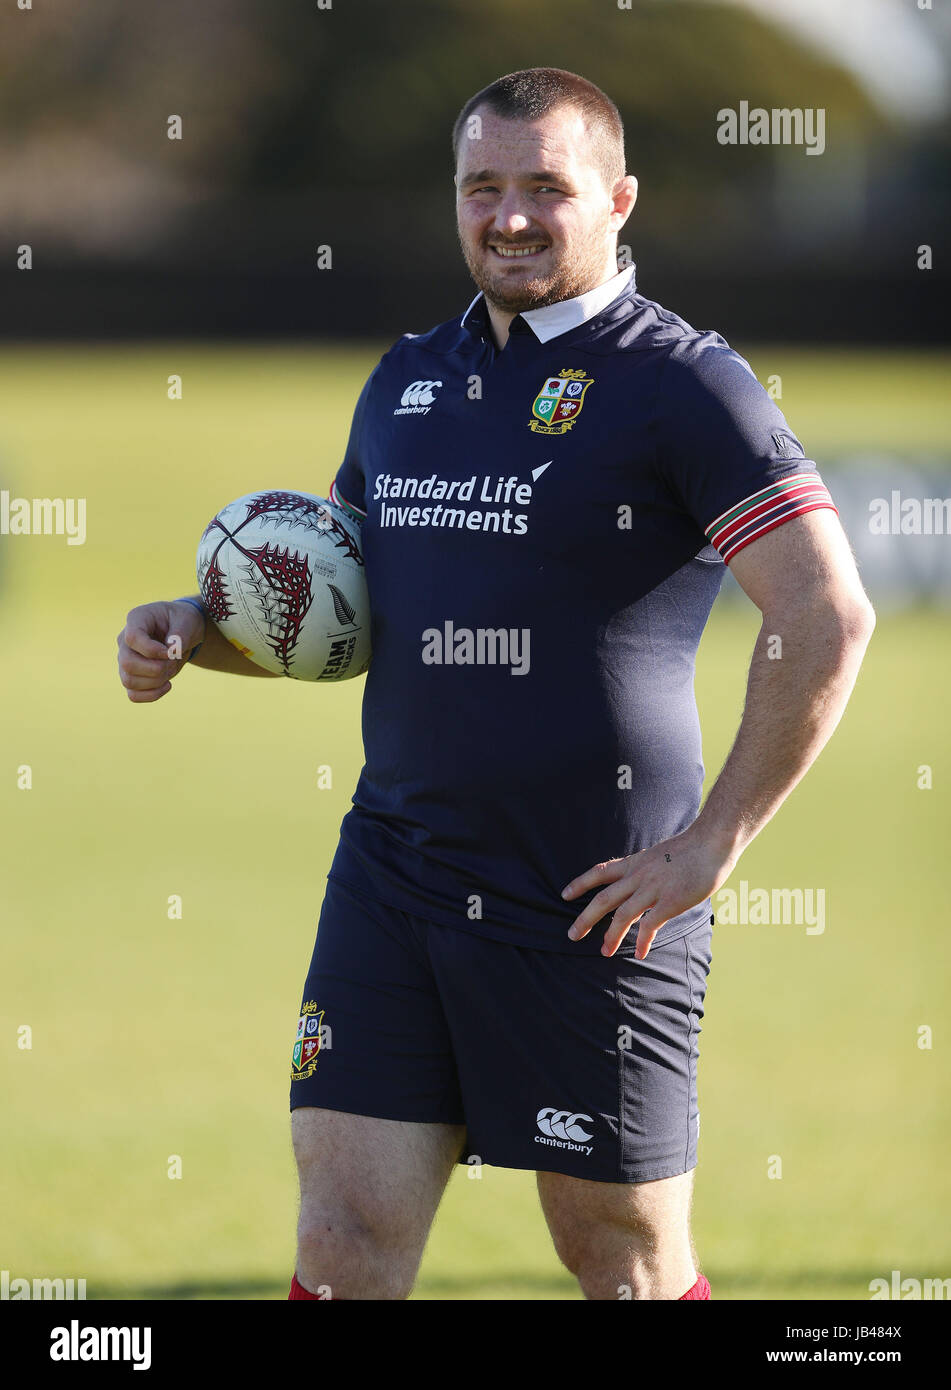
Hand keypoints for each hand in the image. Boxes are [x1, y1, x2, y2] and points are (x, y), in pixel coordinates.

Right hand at [117, 600, 205, 703]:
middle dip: (156, 669)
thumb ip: (180, 634)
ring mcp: (125, 659)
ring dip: (156, 682)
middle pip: (127, 663)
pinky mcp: (132, 676)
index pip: (132, 638)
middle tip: (173, 661)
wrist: (182, 631)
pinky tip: (168, 685)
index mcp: (136, 619)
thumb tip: (172, 652)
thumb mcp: (187, 620)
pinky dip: (152, 695)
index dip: (152, 650)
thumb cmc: (182, 620)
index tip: (170, 653)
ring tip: (171, 669)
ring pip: (129, 681)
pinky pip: (133, 695)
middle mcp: (125, 640)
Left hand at [561, 827, 736, 958]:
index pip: (599, 872)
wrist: (712, 840)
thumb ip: (647, 868)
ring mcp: (653, 889)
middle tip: (572, 935)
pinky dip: (644, 941)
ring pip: (622, 916)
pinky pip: (651, 925)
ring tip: (604, 951)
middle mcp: (639, 876)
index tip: (565, 894)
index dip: (580, 883)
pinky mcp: (670, 901)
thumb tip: (641, 881)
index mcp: (635, 863)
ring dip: (611, 936)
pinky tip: (641, 953)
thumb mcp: (659, 853)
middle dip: (585, 919)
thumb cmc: (692, 847)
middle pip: (603, 899)